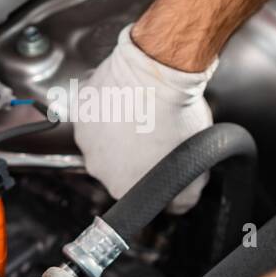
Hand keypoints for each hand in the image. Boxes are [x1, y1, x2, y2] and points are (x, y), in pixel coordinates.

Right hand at [73, 24, 216, 213]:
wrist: (156, 72)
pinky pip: (94, 113)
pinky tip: (126, 98)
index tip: (163, 157)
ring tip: (141, 112)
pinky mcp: (80, 108)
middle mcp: (97, 166)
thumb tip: (179, 204)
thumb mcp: (195, 166)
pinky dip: (107, 107)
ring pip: (104, 139)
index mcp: (122, 187)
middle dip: (133, 152)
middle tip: (154, 131)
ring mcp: (86, 137)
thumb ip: (185, 195)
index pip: (138, 190)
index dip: (154, 174)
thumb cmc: (175, 115)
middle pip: (117, 165)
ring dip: (118, 130)